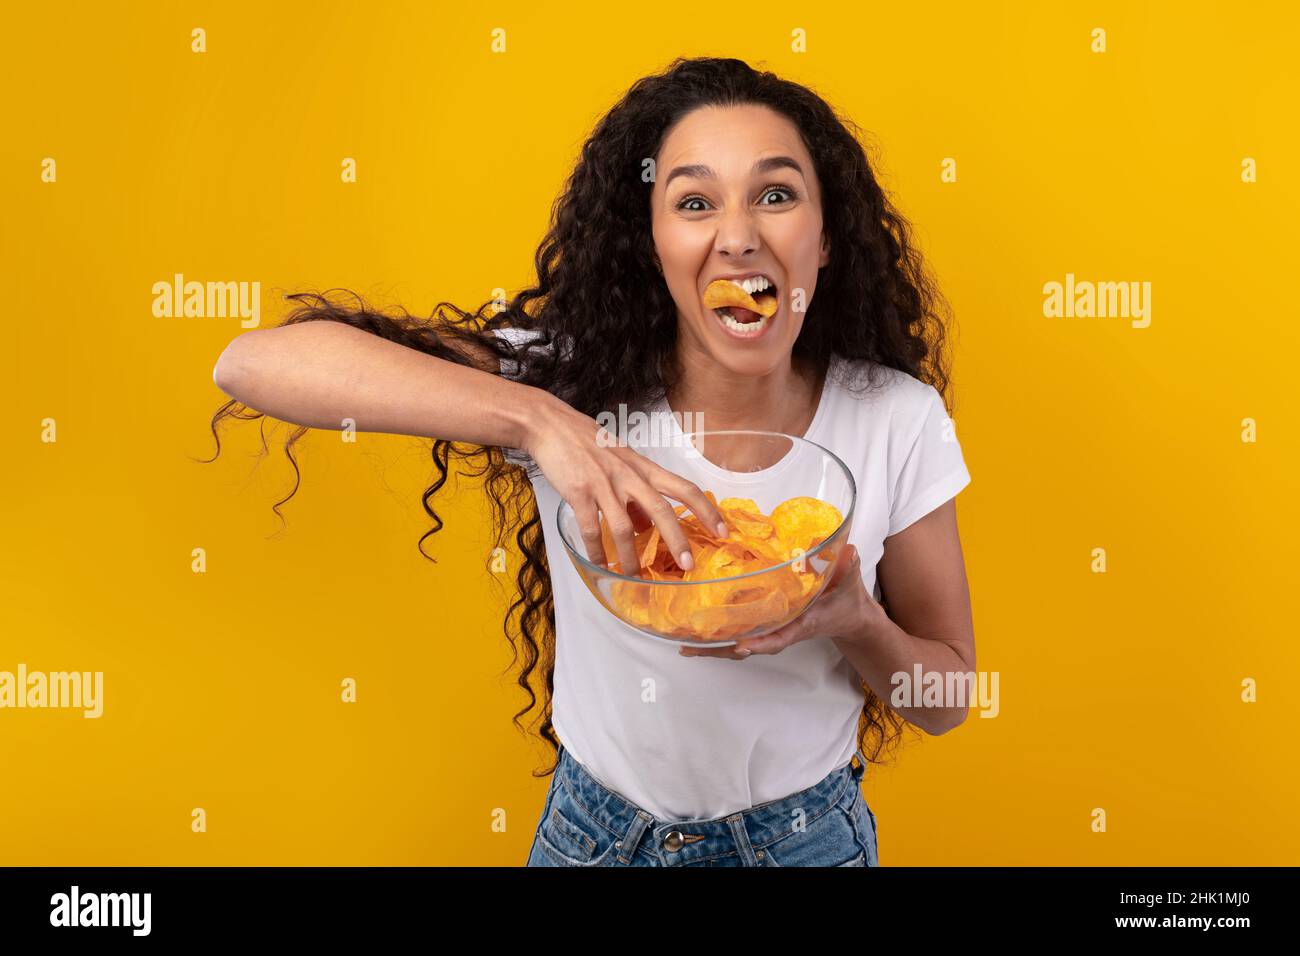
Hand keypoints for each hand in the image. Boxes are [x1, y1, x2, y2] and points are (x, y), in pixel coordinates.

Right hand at [521, 391, 726, 574]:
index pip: (685, 488)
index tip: (723, 531)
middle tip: (687, 565)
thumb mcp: (621, 462)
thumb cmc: (586, 442)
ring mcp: (604, 484)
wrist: (550, 425)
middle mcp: (629, 475)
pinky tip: (600, 564)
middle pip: (662, 509)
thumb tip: (645, 528)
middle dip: (677, 540)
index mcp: (644, 468)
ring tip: (633, 577)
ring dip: (630, 557)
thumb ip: (636, 493)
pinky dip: (597, 551)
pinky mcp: (580, 492)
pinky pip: (591, 529)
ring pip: (624, 527)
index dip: (707, 510)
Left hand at [678, 545, 883, 659]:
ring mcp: (774, 629)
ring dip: (714, 646)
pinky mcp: (767, 624)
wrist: (849, 618)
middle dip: (721, 649)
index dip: (760, 642)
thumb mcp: (850, 584)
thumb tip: (848, 552)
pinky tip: (697, 633)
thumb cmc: (847, 602)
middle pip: (749, 646)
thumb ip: (847, 568)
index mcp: (801, 623)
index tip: (741, 644)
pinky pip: (742, 633)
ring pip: (741, 643)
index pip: (779, 637)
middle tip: (690, 648)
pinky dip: (721, 635)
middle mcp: (783, 630)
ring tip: (684, 647)